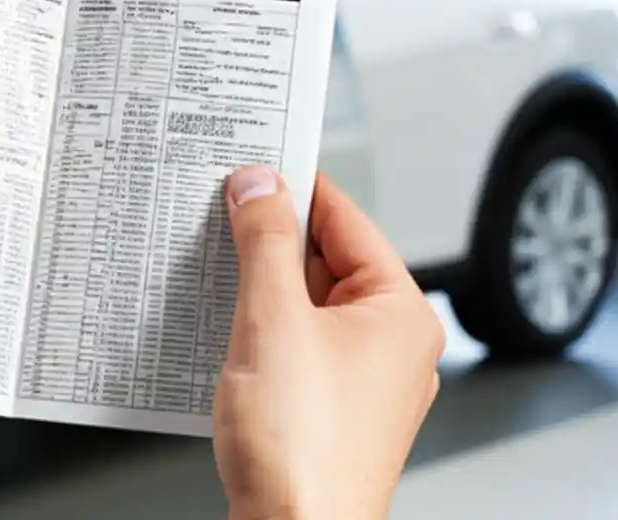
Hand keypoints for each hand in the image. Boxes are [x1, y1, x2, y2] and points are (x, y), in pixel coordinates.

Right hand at [213, 167, 444, 519]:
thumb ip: (264, 243)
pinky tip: (225, 329)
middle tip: (221, 216)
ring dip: (263, 289)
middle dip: (272, 242)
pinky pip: (298, 348)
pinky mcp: (333, 411)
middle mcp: (394, 347)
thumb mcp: (272, 321)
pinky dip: (264, 331)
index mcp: (401, 314)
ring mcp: (365, 383)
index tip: (255, 166)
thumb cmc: (302, 452)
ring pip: (309, 308)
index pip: (347, 221)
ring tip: (216, 273)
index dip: (296, 188)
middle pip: (328, 263)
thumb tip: (259, 186)